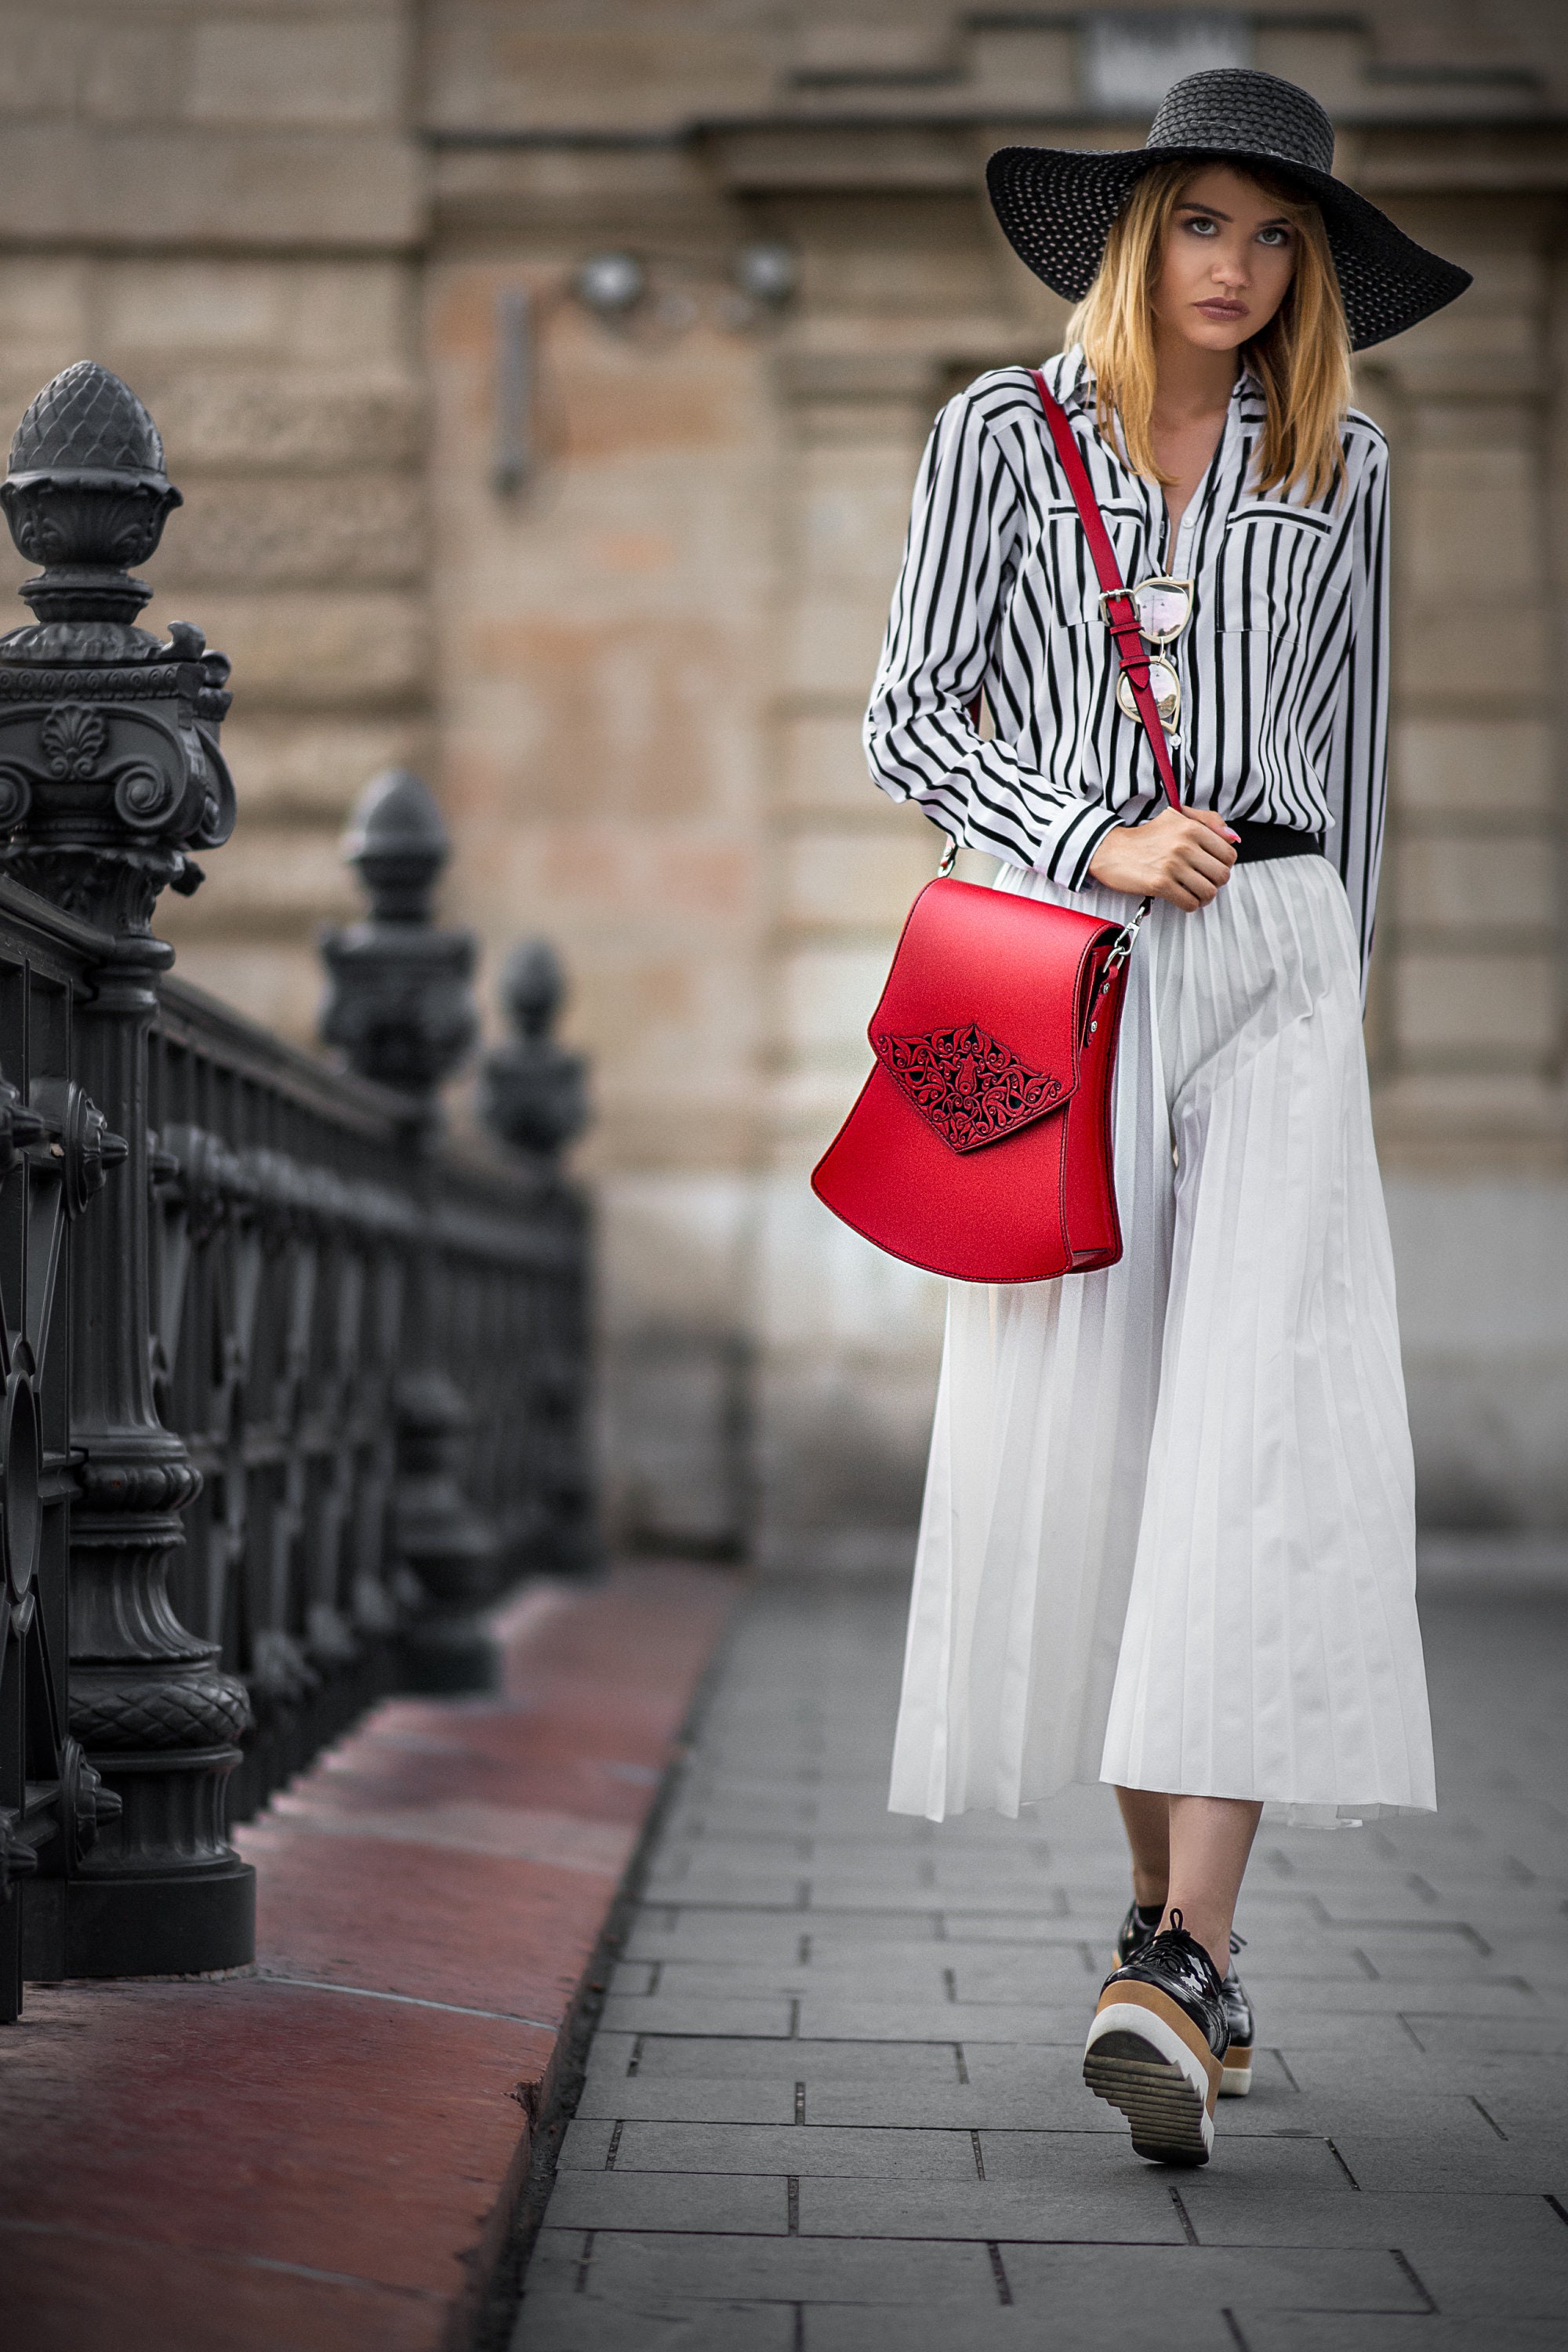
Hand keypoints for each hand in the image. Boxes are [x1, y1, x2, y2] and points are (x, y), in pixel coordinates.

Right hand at [1087, 805, 1238, 910]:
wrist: (1111, 850)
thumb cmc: (1146, 836)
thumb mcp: (1177, 816)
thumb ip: (1209, 821)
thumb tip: (1233, 838)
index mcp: (1191, 827)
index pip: (1228, 854)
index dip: (1223, 864)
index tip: (1210, 866)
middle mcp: (1184, 845)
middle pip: (1222, 875)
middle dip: (1215, 883)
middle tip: (1203, 881)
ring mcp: (1172, 865)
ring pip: (1208, 892)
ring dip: (1203, 897)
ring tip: (1193, 892)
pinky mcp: (1160, 884)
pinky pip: (1190, 903)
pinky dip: (1189, 904)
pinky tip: (1181, 897)